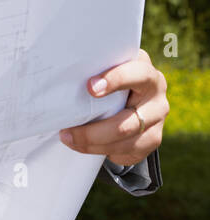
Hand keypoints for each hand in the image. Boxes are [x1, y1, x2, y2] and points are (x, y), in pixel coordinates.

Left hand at [58, 48, 168, 168]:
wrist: (134, 93)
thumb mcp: (108, 66)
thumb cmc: (112, 75)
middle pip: (128, 122)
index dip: (115, 80)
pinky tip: (87, 146)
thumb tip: (61, 71)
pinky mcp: (153, 140)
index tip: (90, 88)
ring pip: (126, 142)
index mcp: (146, 72)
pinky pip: (128, 153)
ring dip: (94, 145)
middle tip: (67, 132)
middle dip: (94, 132)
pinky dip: (104, 152)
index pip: (137, 75)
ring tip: (69, 139)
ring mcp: (158, 121)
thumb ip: (96, 67)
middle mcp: (157, 98)